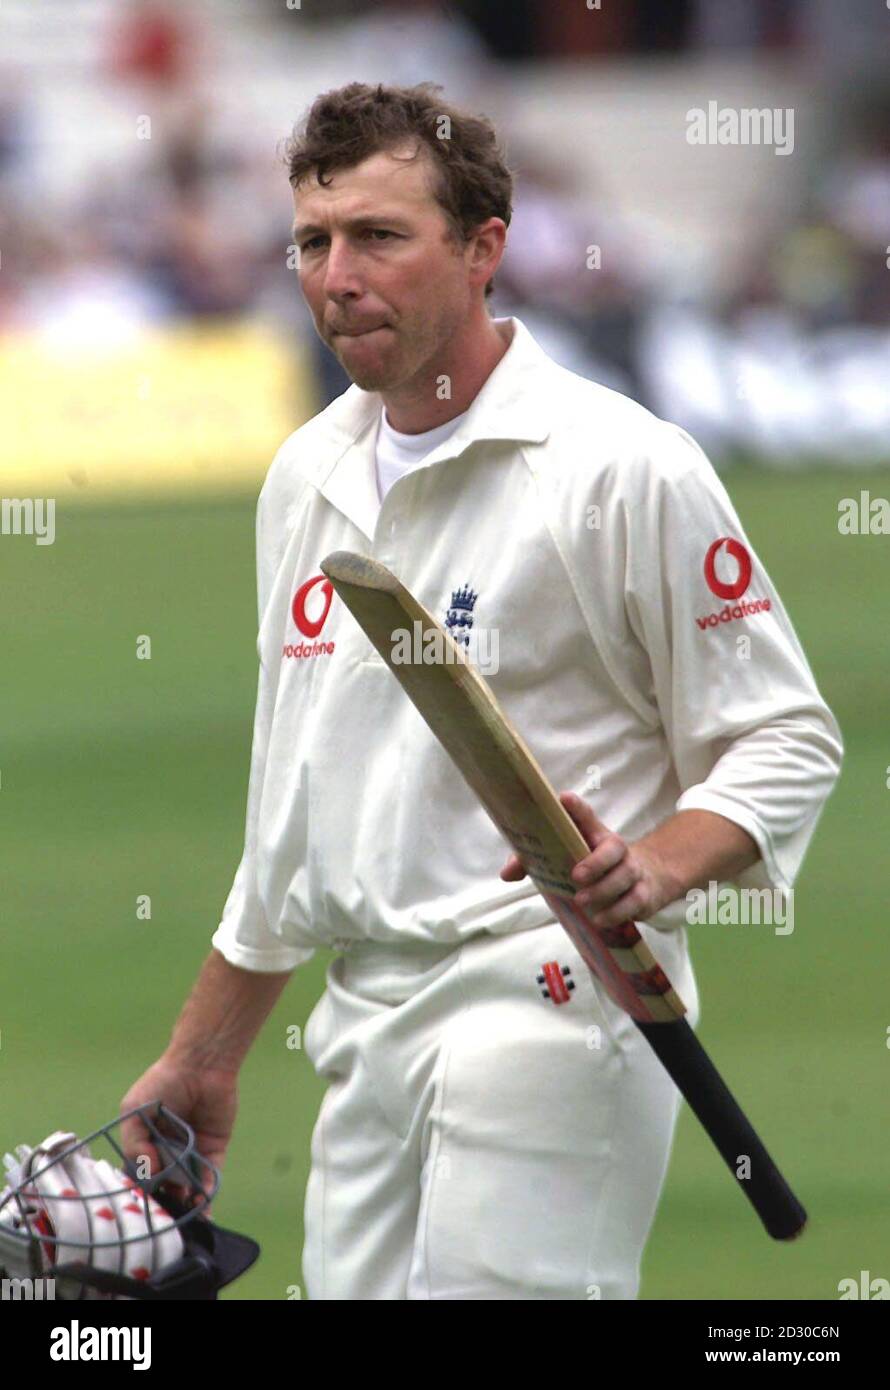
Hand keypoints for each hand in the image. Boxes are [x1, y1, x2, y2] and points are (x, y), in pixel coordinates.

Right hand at [119, 1055, 238, 1212]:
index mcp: (146, 1142)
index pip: (141, 1174)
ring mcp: (191, 1151)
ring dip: (186, 1202)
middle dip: (165, 1202)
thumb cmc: (162, 1083)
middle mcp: (168, 1150)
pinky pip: (210, 1174)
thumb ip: (135, 1145)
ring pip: (187, 1184)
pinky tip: (201, 1205)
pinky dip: (206, 1191)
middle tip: (164, 1221)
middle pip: (165, 1184)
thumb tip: (150, 1174)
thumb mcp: (134, 1112)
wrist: (200, 1065)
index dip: (140, 1191)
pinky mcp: (214, 1148)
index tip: (140, 1210)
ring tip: (183, 1219)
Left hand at [499, 790, 675, 929]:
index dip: (576, 809)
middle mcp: (617, 849)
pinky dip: (616, 912)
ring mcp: (633, 870)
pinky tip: (599, 919)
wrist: (648, 878)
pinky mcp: (644, 893)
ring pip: (624, 876)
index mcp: (595, 835)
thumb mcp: (568, 860)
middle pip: (614, 848)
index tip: (564, 799)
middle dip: (596, 862)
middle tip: (575, 876)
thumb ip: (534, 863)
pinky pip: (633, 902)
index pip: (586, 817)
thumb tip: (507, 874)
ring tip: (582, 902)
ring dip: (603, 890)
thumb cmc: (597, 865)